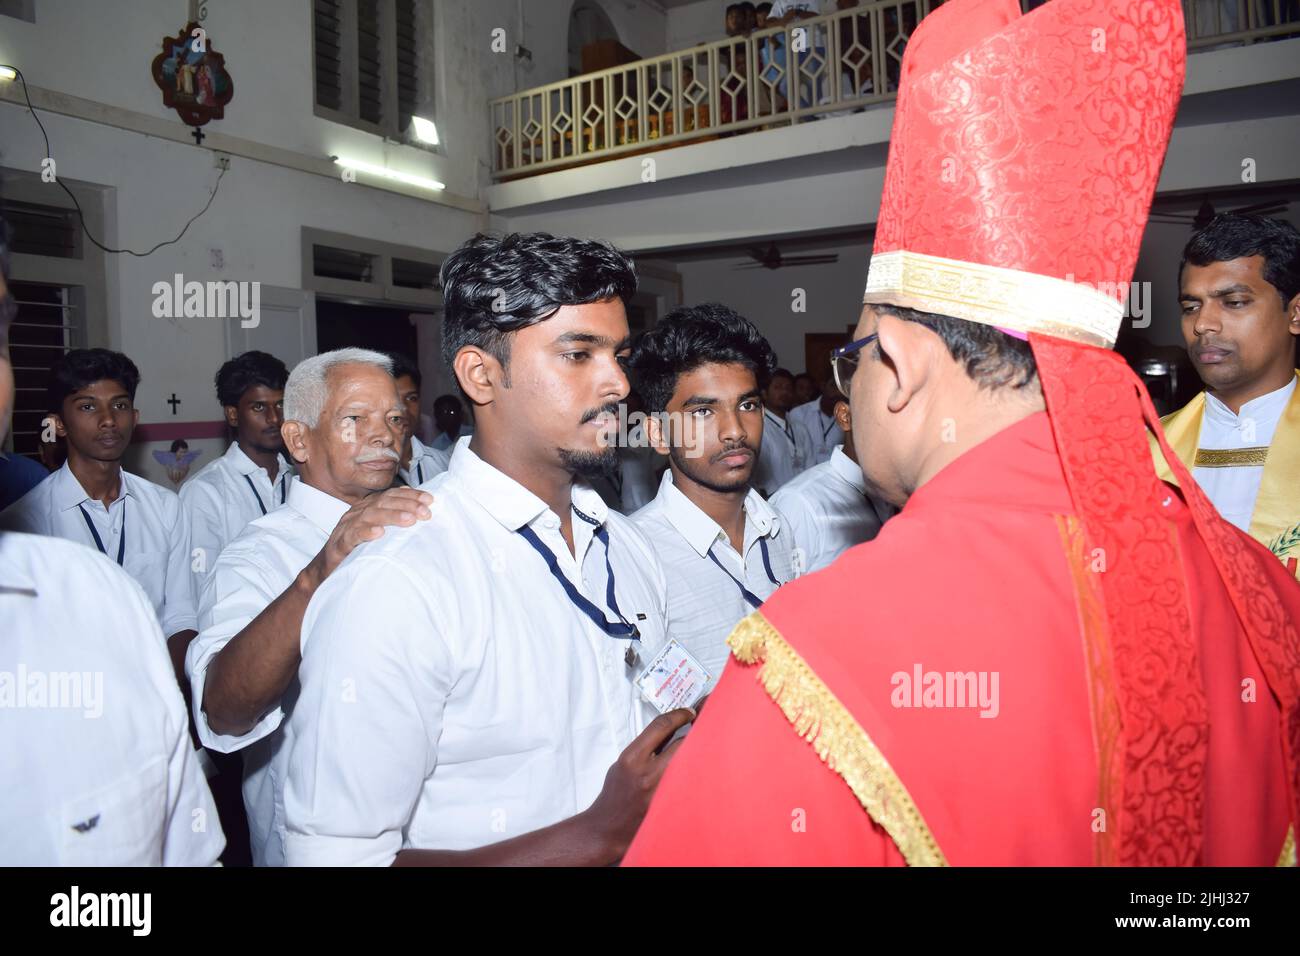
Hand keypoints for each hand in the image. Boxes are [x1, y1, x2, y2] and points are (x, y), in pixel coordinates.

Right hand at [312, 487, 433, 581]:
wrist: (326, 568)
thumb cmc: (356, 548)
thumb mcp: (377, 531)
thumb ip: (393, 520)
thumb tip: (419, 513)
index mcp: (368, 507)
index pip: (391, 495)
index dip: (411, 495)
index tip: (430, 499)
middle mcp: (357, 513)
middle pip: (383, 502)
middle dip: (407, 505)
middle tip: (425, 512)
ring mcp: (347, 527)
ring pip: (370, 516)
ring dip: (391, 516)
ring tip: (410, 520)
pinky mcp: (339, 544)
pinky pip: (352, 536)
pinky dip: (366, 533)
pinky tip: (379, 533)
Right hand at [583, 708, 695, 858]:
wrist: (607, 828)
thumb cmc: (615, 794)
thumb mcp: (623, 763)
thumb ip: (646, 747)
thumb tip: (671, 731)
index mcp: (632, 758)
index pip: (661, 726)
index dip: (679, 714)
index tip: (690, 712)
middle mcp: (648, 773)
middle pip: (684, 742)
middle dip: (698, 730)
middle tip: (709, 722)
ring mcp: (661, 792)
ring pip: (691, 763)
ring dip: (701, 753)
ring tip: (712, 744)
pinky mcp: (670, 806)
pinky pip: (690, 784)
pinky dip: (698, 775)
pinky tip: (705, 770)